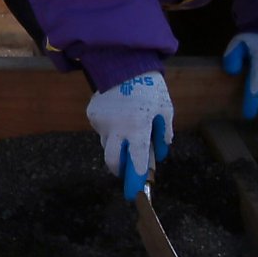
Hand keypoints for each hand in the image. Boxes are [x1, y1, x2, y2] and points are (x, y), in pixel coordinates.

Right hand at [86, 73, 173, 199]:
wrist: (123, 63)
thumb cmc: (150, 88)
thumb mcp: (165, 110)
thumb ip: (164, 133)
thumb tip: (160, 153)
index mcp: (137, 128)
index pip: (135, 160)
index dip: (135, 178)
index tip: (134, 193)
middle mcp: (116, 128)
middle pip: (112, 160)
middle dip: (118, 169)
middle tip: (125, 168)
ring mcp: (101, 122)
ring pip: (106, 144)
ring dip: (116, 145)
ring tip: (127, 128)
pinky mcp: (92, 114)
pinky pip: (101, 130)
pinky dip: (110, 128)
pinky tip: (117, 115)